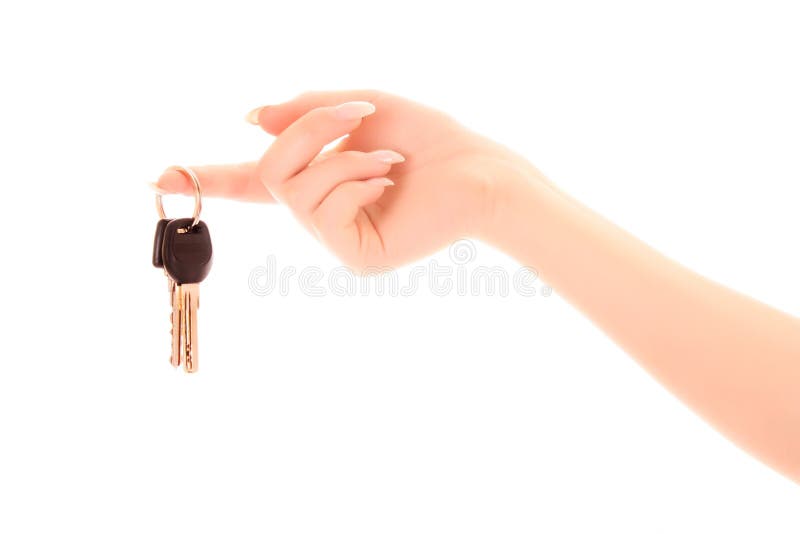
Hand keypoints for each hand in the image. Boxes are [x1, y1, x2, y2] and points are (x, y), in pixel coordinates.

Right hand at [156, 90, 539, 269]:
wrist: (478, 169)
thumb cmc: (425, 136)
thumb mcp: (359, 107)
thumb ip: (303, 114)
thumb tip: (247, 120)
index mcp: (319, 178)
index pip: (252, 182)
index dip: (204, 176)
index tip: (156, 176)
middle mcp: (321, 212)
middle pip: (269, 172)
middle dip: (308, 130)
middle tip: (354, 112)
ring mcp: (337, 238)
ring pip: (293, 189)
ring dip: (339, 152)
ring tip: (386, 155)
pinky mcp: (356, 256)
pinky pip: (323, 209)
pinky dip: (355, 178)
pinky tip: (389, 180)